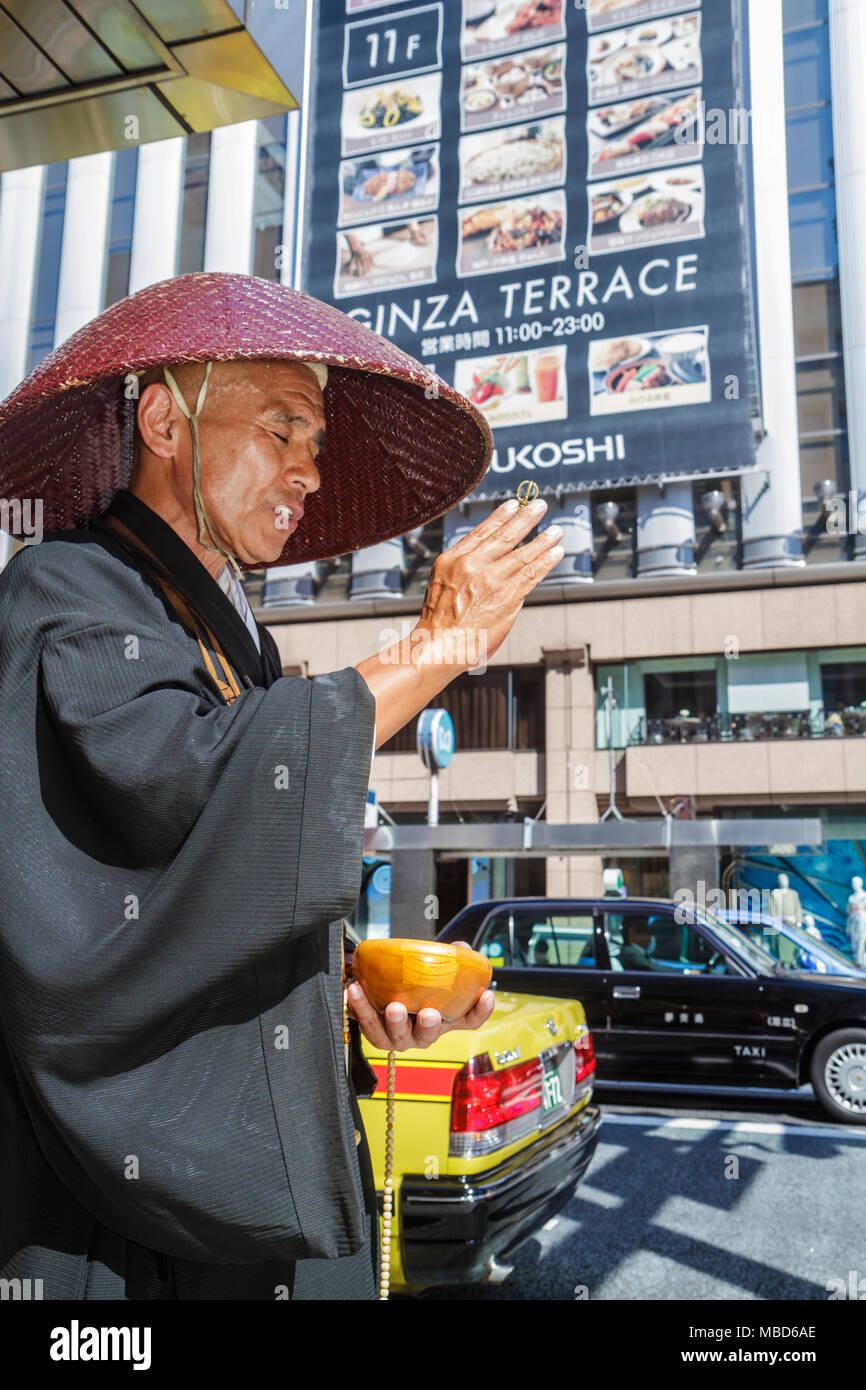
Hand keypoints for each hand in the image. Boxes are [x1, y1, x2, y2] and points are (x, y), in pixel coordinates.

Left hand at [346, 944, 494, 1051]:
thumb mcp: (434, 971)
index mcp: (445, 1020)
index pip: (469, 1021)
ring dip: (394, 1022)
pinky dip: (360, 1008)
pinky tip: (355, 989)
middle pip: (429, 1035)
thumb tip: (460, 948)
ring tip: (392, 1006)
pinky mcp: (374, 1033)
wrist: (381, 991)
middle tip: (429, 1014)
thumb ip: (448, 958)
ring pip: (395, 1036)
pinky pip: (366, 1024)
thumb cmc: (415, 984)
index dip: (481, 1011)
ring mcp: (399, 1037)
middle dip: (429, 1026)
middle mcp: (423, 1034)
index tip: (487, 995)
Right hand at [356, 497, 561, 746]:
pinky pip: (532, 574)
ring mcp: (490, 580)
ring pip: (523, 554)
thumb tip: (490, 569)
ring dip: (543, 540)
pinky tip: (555, 553)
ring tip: (556, 531)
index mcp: (452, 560)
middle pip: (505, 536)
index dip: (500, 517)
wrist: (436, 647)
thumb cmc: (438, 625)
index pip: (481, 531)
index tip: (513, 506)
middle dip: (526, 518)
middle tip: (540, 506)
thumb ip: (464, 574)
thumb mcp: (441, 587)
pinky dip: (546, 562)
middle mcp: (471, 564)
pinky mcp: (507, 597)